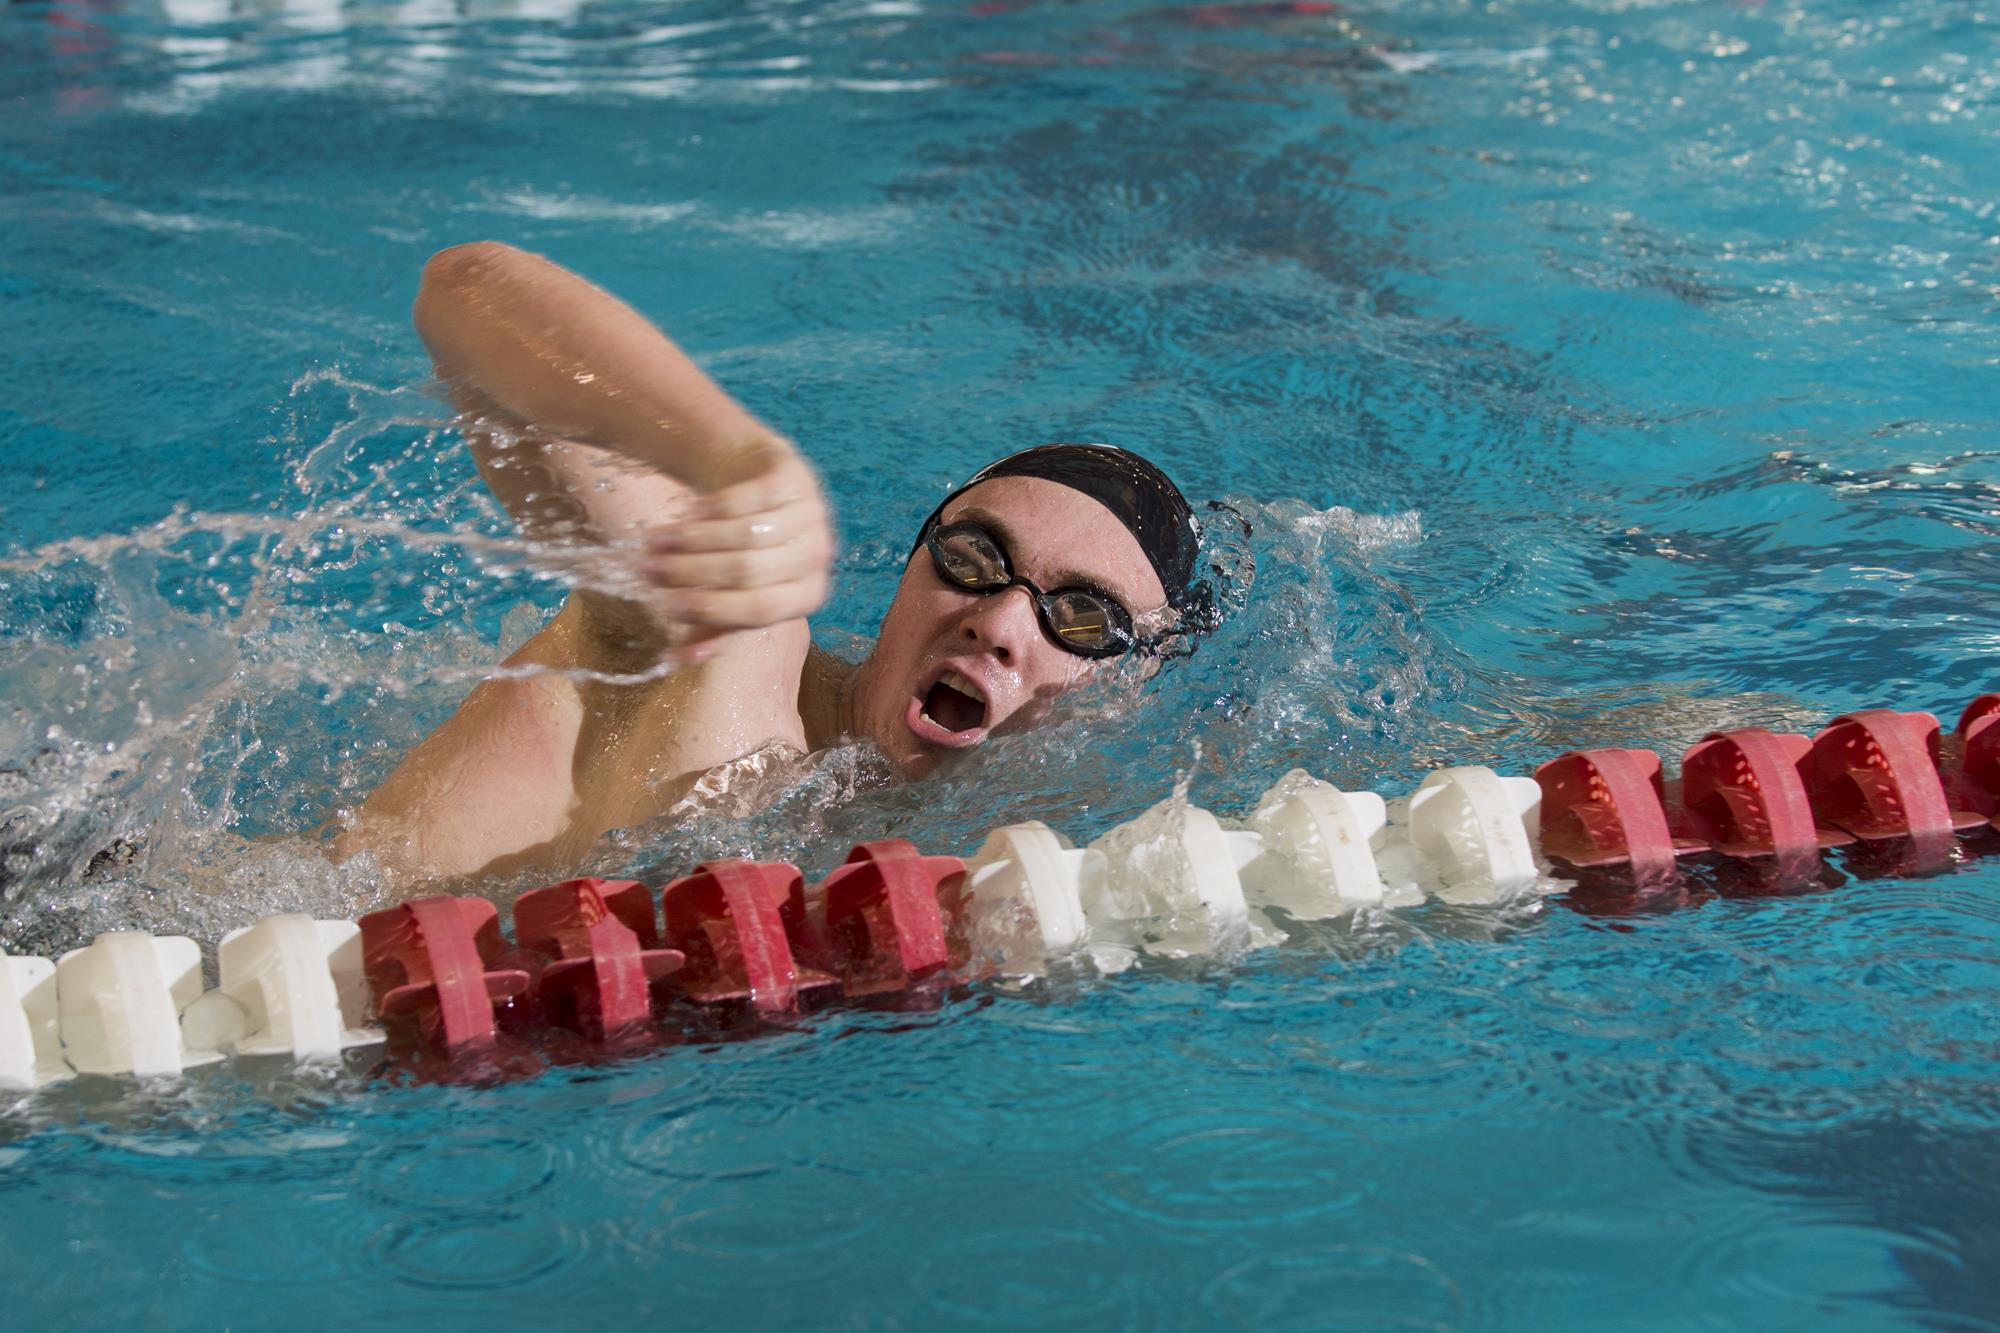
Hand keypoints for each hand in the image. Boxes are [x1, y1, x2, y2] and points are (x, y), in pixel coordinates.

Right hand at [634, 444, 834, 649]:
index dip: (711, 610)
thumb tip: (680, 659)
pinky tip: (686, 510)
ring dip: (693, 539)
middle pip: (750, 571)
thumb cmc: (746, 549)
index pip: (760, 611)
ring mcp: (813, 515)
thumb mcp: (734, 590)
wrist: (757, 482)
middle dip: (691, 572)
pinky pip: (751, 496)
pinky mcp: (797, 478)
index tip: (664, 607)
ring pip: (747, 533)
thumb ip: (713, 625)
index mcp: (808, 596)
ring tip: (653, 540)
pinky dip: (714, 506)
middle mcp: (817, 557)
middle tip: (646, 569)